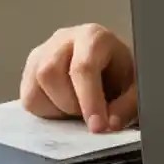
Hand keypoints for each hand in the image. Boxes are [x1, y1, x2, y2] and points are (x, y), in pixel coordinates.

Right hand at [19, 24, 137, 132]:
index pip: (83, 67)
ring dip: (57, 108)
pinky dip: (46, 112)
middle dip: (70, 104)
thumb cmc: (121, 74)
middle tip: (89, 115)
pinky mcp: (30, 70)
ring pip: (34, 87)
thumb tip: (111, 124)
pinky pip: (28, 98)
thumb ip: (127, 106)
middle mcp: (63, 39)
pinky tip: (65, 107)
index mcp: (93, 36)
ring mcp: (42, 53)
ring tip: (78, 110)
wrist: (110, 68)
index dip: (90, 100)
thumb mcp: (135, 89)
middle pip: (50, 73)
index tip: (98, 126)